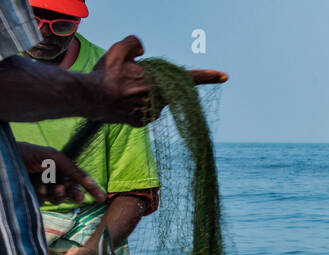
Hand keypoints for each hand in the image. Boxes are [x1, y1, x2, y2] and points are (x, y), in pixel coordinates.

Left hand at [17, 143, 104, 205]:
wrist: (7, 159)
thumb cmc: (29, 153)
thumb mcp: (55, 157)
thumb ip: (73, 169)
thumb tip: (90, 183)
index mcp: (58, 167)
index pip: (77, 178)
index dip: (90, 187)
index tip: (101, 197)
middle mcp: (52, 178)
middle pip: (71, 191)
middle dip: (76, 194)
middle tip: (79, 197)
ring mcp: (42, 188)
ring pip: (59, 198)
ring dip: (61, 194)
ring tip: (57, 188)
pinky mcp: (34, 196)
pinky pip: (46, 201)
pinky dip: (48, 196)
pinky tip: (45, 189)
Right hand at [88, 36, 227, 125]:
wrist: (90, 98)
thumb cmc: (106, 74)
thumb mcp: (119, 50)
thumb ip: (135, 44)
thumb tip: (143, 50)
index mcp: (160, 83)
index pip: (190, 78)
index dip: (207, 76)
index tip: (224, 76)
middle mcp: (161, 101)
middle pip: (163, 88)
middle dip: (146, 80)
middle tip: (125, 78)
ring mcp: (152, 114)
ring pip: (153, 99)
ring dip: (140, 93)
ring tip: (120, 89)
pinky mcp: (141, 122)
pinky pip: (143, 110)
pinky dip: (134, 104)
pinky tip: (120, 101)